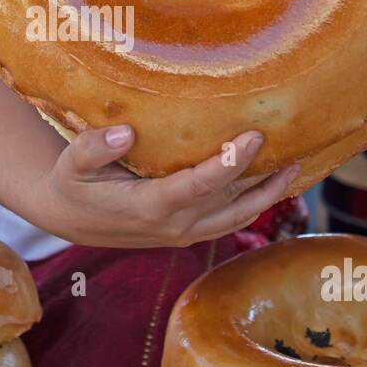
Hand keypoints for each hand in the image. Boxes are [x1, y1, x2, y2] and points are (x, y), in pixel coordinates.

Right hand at [42, 124, 300, 247]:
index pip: (198, 186)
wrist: (69, 219)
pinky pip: (230, 221)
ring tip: (296, 167)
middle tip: (293, 147)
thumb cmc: (72, 184)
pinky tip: (273, 184)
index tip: (252, 137)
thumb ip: (94, 147)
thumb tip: (126, 133)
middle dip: (262, 177)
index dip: (228, 163)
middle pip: (229, 203)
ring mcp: (184, 233)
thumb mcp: (72, 163)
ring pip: (237, 217)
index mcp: (148, 206)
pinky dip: (255, 204)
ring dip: (268, 195)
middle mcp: (173, 225)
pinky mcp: (189, 233)